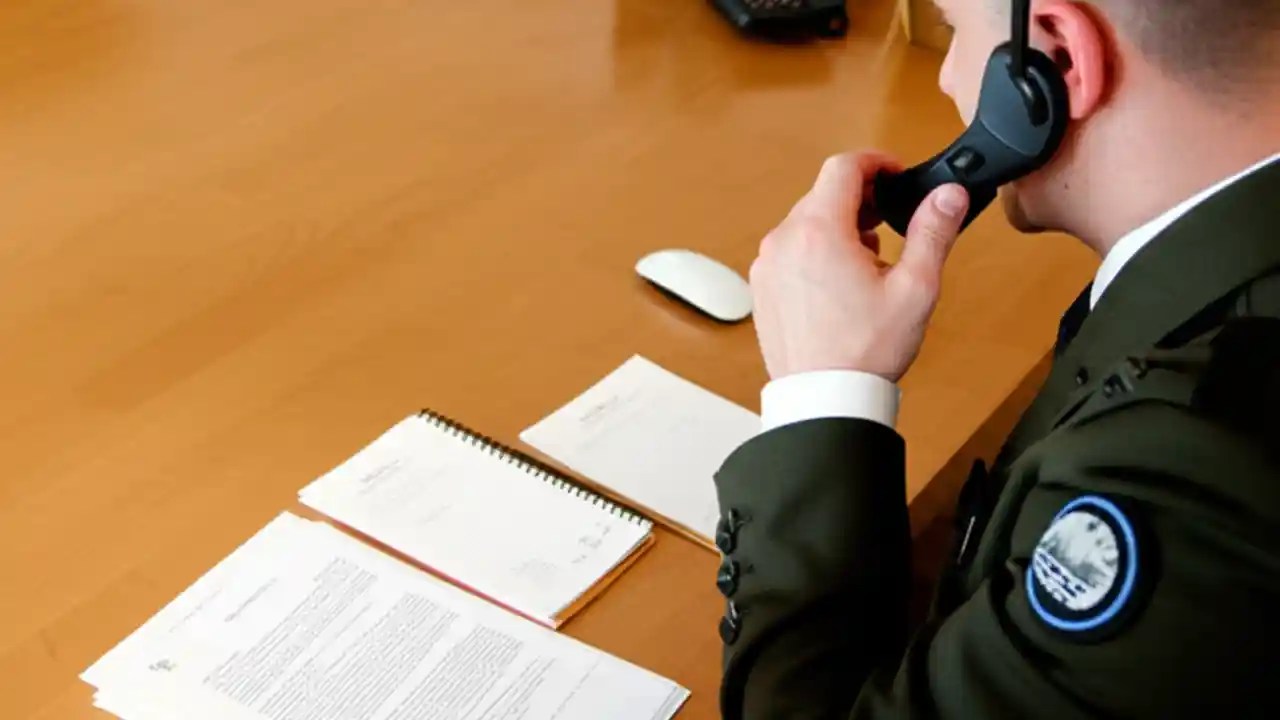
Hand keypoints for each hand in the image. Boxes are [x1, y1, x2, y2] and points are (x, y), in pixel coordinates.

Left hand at [749, 152, 969, 381]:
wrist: (824, 399)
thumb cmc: (865, 351)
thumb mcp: (914, 288)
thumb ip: (933, 232)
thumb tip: (949, 194)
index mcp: (819, 232)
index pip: (843, 167)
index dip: (876, 163)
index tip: (895, 175)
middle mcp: (784, 241)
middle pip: (823, 194)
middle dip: (860, 200)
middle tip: (891, 223)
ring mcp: (767, 265)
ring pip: (806, 223)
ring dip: (839, 228)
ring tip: (870, 263)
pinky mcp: (762, 287)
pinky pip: (790, 251)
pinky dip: (816, 252)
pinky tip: (841, 283)